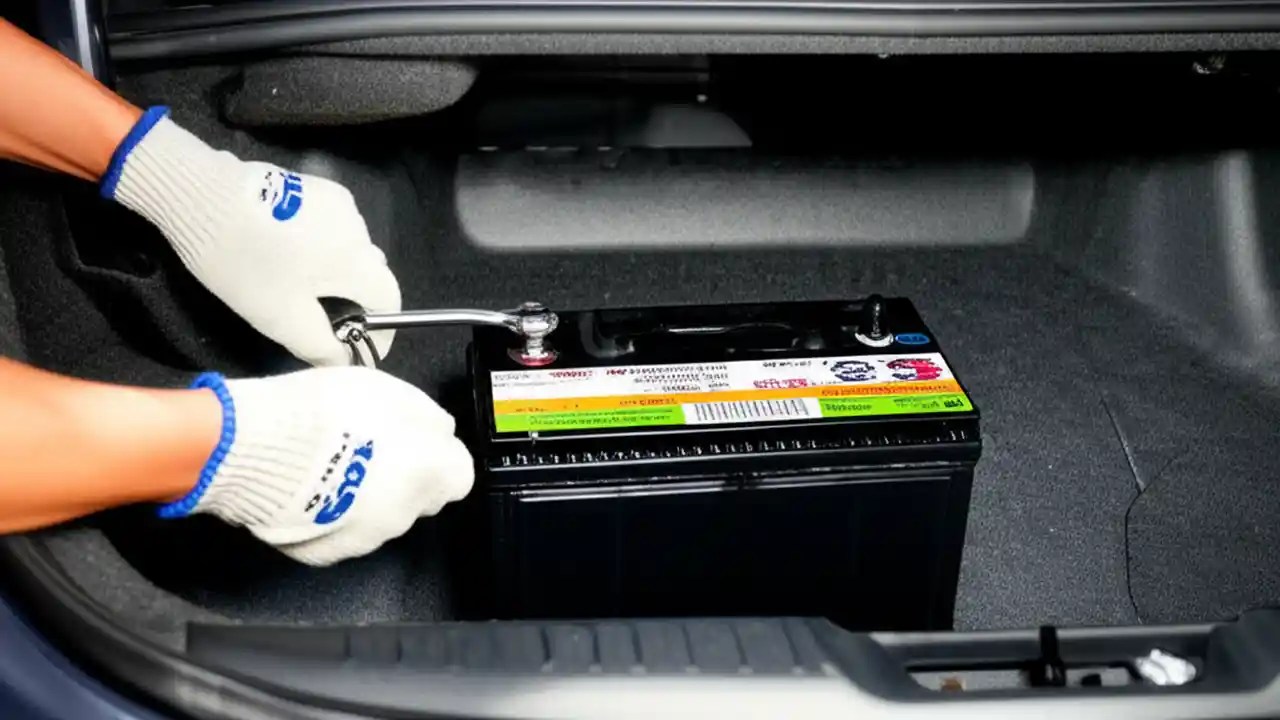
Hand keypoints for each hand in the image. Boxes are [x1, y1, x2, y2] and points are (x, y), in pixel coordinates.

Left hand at [101, 107, 399, 365]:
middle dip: (353, 301)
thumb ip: (321, 347)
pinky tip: (286, 249)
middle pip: (370, 274)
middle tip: (319, 320)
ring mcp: (338, 203)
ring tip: (296, 281)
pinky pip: (332, 225)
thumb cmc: (246, 264)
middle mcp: (359, 229)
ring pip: (350, 249)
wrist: (202, 196)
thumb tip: (345, 360)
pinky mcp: (315, 186)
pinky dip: (320, 244)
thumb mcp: (281, 319)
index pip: (390, 300)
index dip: (380, 330)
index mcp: (357, 262)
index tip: (358, 346)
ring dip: (334, 270)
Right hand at [160, 367, 473, 565]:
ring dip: (368, 495)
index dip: (439, 457)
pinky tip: (314, 486)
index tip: (420, 443)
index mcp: (428, 470)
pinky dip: (335, 514)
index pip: (459, 474)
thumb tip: (438, 428)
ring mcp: (366, 536)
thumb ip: (425, 415)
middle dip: (405, 476)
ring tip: (335, 462)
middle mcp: (404, 511)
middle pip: (421, 497)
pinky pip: (343, 531)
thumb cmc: (317, 412)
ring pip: (382, 516)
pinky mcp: (328, 551)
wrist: (251, 447)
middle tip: (373, 447)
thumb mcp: (387, 389)